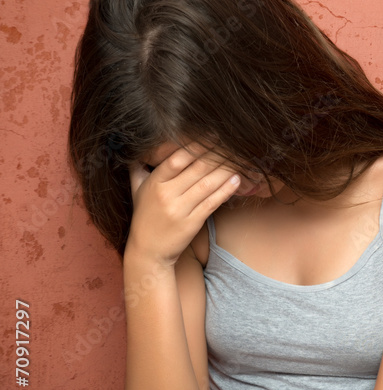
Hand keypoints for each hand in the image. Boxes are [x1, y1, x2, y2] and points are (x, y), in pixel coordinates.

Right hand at [125, 145, 240, 265]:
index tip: (211, 137)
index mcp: (154, 183)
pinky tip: (237, 180)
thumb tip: (136, 149)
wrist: (148, 251)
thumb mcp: (136, 191)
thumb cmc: (145, 217)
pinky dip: (226, 190)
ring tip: (238, 161)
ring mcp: (179, 209)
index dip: (195, 146)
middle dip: (216, 156)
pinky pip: (212, 202)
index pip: (176, 159)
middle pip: (196, 169)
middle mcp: (166, 194)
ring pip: (207, 184)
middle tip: (231, 146)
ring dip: (225, 171)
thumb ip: (138, 169)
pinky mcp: (192, 222)